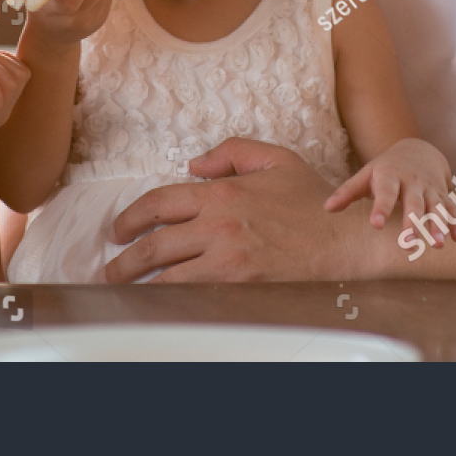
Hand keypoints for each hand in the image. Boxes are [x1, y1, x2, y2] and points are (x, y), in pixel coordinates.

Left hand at [103, 138, 369, 282]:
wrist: (345, 241)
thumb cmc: (314, 201)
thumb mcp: (275, 159)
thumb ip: (231, 153)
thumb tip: (193, 166)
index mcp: (222, 193)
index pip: (158, 204)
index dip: (130, 218)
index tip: (118, 230)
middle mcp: (218, 226)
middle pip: (153, 245)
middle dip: (123, 260)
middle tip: (110, 269)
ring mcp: (227, 261)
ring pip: (166, 276)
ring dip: (138, 284)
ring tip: (123, 290)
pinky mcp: (240, 288)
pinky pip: (191, 297)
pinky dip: (169, 301)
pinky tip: (157, 303)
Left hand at [325, 137, 455, 246]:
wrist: (418, 150)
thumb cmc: (385, 168)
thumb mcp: (366, 175)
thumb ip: (347, 192)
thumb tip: (326, 208)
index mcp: (390, 177)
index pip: (385, 193)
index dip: (380, 208)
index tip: (375, 224)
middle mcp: (412, 183)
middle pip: (413, 203)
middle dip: (411, 222)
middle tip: (408, 241)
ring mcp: (430, 189)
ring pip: (435, 207)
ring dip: (438, 225)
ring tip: (437, 244)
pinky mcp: (443, 195)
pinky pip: (452, 209)